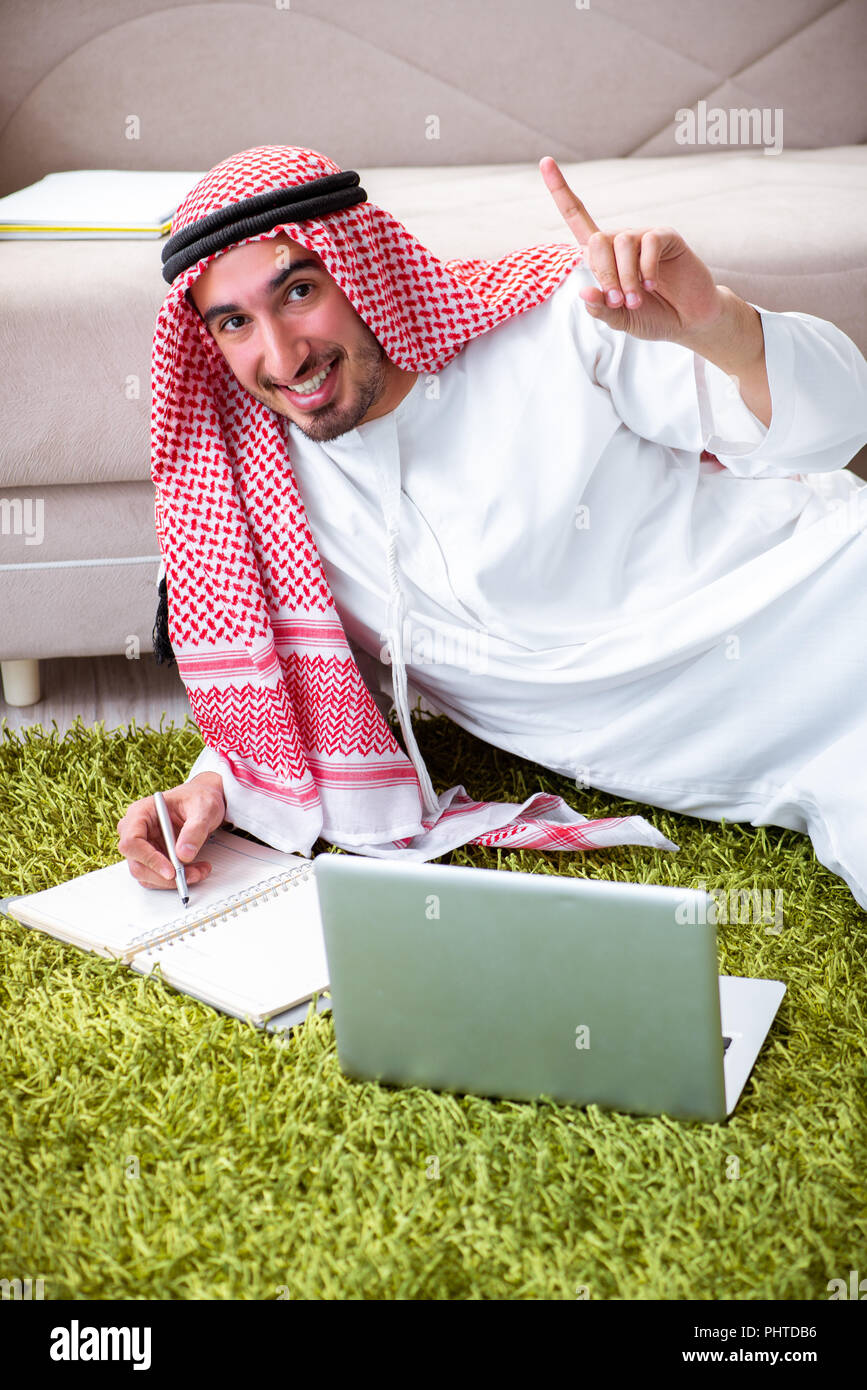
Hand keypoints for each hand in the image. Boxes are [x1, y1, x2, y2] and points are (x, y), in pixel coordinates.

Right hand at [116, 772, 225, 890]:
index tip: (171, 871)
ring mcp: (143, 846)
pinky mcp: (152, 857)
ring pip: (146, 874)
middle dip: (164, 876)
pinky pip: (157, 876)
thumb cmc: (199, 799)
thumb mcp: (203, 809)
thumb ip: (194, 830)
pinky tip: (194, 870)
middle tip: (191, 876)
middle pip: (137, 863)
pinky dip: (175, 880)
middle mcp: (136, 830)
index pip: (132, 841)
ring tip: (199, 871)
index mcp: (140, 812)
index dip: (149, 859)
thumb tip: (184, 854)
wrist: (203, 803)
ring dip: (172, 881)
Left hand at [540, 155, 723, 343]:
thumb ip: (601, 309)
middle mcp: (620, 241)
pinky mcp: (666, 237)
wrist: (688, 320)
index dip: (561, 191)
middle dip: (604, 274)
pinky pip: (648, 243)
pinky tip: (652, 285)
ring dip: (625, 277)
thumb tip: (583, 291)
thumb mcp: (621, 319)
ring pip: (621, 243)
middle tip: (618, 300)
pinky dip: (646, 269)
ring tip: (636, 299)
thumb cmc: (652, 316)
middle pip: (596, 240)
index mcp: (602, 256)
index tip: (545, 162)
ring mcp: (643, 236)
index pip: (577, 217)